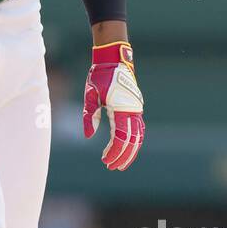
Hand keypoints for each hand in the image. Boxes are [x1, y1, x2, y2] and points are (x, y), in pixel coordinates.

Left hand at [83, 41, 143, 170]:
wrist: (114, 60)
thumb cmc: (100, 76)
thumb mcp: (90, 95)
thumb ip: (89, 115)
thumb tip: (88, 136)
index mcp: (121, 108)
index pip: (120, 138)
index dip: (114, 152)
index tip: (105, 161)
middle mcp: (132, 110)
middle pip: (132, 141)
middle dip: (123, 156)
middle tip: (112, 167)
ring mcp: (136, 109)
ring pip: (138, 136)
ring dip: (130, 151)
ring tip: (119, 162)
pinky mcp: (136, 107)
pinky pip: (138, 129)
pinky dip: (133, 140)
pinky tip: (125, 147)